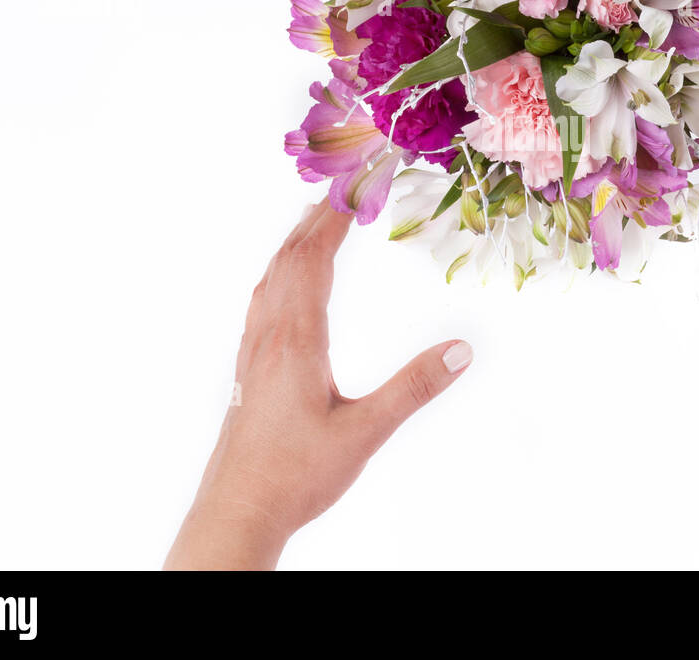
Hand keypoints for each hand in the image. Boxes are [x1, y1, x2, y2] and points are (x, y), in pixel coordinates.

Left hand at [164, 202, 472, 569]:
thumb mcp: (364, 432)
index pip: (313, 261)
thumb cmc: (296, 475)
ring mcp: (254, 353)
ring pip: (270, 279)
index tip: (353, 187)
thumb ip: (413, 388)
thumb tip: (461, 349)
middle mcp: (269, 337)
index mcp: (295, 340)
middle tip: (342, 187)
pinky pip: (262, 302)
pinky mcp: (249, 371)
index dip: (333, 220)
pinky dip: (278, 274)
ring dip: (293, 243)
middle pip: (288, 260)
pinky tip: (283, 287)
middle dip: (315, 219)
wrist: (237, 511)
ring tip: (313, 222)